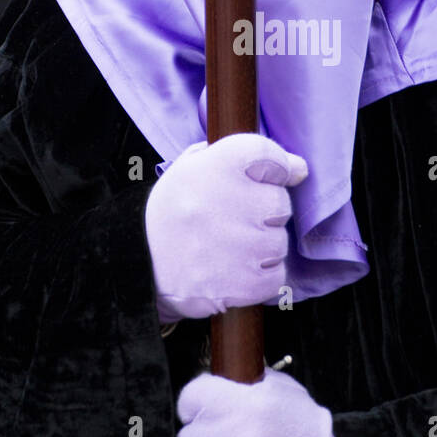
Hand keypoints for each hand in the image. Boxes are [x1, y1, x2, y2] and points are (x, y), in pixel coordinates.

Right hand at [145, 133, 306, 319]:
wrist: (139, 263)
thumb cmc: (174, 212)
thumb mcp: (191, 168)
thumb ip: (242, 157)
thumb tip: (297, 168)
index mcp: (213, 166)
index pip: (267, 153)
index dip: (277, 167)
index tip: (273, 177)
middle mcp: (224, 202)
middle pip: (280, 203)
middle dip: (266, 212)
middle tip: (237, 219)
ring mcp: (234, 245)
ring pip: (279, 243)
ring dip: (263, 247)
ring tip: (231, 247)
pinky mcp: (240, 283)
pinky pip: (276, 276)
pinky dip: (262, 276)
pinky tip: (236, 269)